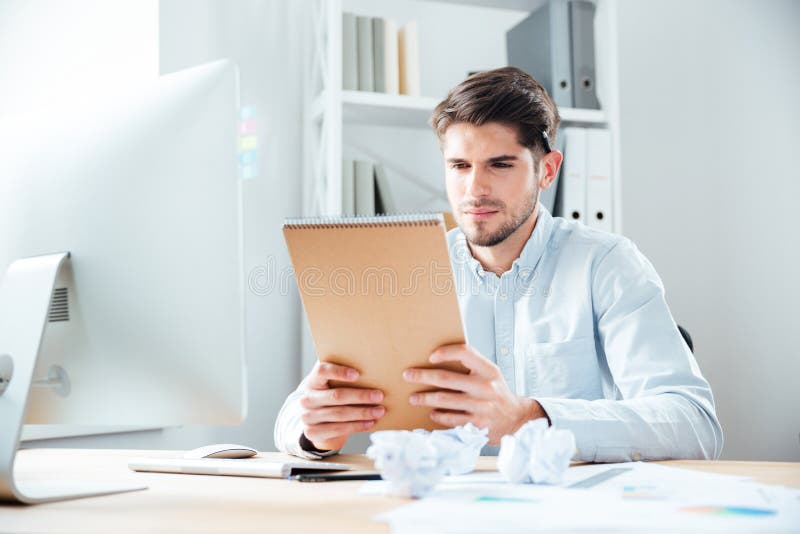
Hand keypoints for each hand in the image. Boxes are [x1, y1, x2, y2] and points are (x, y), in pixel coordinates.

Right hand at [299, 361, 385, 450]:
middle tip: (380, 395)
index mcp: (312, 381)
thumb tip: (368, 362)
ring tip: (380, 411)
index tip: (357, 374)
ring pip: (340, 414)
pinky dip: (357, 426)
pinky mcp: (313, 432)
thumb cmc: (330, 395)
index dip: (339, 372)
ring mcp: (308, 417)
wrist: (315, 420)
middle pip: (336, 396)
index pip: (322, 371)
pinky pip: (338, 429)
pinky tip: (370, 422)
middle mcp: (307, 399)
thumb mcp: (331, 383)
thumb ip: (342, 372)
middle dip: (360, 396)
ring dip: (362, 413)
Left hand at [403, 344, 546, 444]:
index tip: (431, 356)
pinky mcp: (476, 425)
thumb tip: (440, 356)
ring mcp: (480, 407)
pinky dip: (438, 415)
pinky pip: (449, 419)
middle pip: (445, 378)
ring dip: (424, 398)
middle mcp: (485, 387)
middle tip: (407, 375)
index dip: (446, 352)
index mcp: (489, 371)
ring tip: (413, 398)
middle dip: (422, 376)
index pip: (465, 353)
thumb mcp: (491, 374)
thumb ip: (472, 365)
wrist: (517, 419)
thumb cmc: (498, 393)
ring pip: (443, 400)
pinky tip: (431, 413)